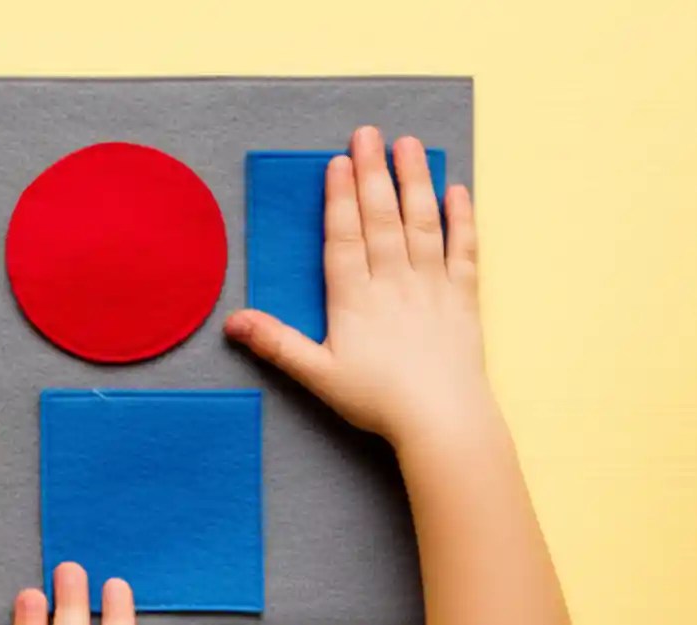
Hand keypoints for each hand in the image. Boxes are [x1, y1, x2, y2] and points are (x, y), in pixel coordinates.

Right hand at [225, 126, 493, 447]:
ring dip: (415, 181)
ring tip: (409, 145)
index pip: (344, 237)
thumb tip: (233, 322)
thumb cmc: (377, 399)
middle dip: (373, 173)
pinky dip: (461, 218)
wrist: (442, 419)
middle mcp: (393, 282)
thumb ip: (276, 344)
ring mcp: (432, 285)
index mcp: (355, 298)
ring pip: (421, 223)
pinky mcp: (463, 297)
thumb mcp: (318, 375)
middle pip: (381, 218)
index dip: (340, 198)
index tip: (339, 161)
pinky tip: (456, 190)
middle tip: (368, 133)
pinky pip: (463, 249)